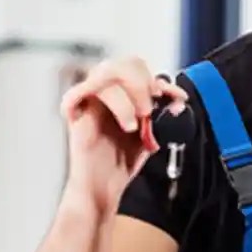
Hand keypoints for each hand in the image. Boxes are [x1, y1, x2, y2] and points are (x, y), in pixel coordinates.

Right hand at [59, 57, 187, 212]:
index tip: (176, 98)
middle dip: (144, 83)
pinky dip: (114, 103)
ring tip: (137, 122)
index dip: (162, 81)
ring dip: (130, 96)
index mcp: (122, 92)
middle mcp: (104, 91)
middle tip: (150, 110)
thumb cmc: (121, 162)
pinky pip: (84, 90)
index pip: (140, 68)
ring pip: (108, 72)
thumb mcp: (151, 133)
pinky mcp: (74, 111)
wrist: (104, 188)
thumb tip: (177, 98)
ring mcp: (88, 99)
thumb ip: (163, 113)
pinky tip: (126, 124)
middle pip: (125, 62)